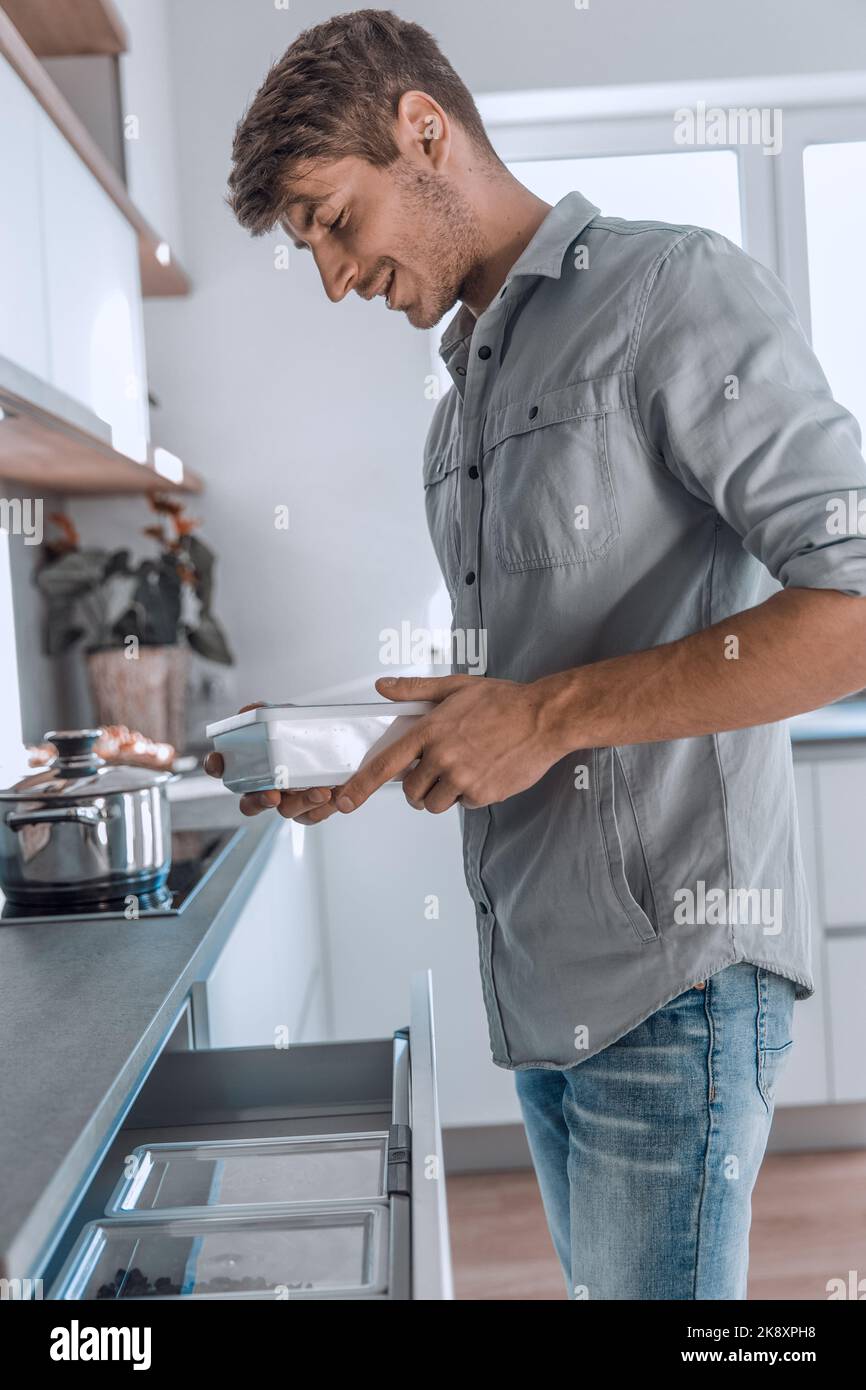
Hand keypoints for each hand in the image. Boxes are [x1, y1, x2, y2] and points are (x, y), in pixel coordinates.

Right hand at [203, 702, 337, 823]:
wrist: (341, 743)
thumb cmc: (303, 731)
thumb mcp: (282, 714)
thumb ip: (260, 711)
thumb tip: (247, 712)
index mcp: (250, 763)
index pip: (222, 767)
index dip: (215, 766)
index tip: (219, 761)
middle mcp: (264, 785)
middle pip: (250, 804)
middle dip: (259, 801)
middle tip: (273, 795)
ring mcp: (286, 799)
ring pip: (286, 811)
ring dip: (302, 802)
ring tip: (321, 791)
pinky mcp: (309, 808)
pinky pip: (311, 816)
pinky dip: (321, 809)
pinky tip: (333, 796)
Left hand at [332, 674, 560, 815]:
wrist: (544, 718)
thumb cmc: (504, 700)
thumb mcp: (456, 687)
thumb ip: (415, 689)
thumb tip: (383, 687)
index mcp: (431, 731)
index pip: (386, 764)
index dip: (361, 786)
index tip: (345, 801)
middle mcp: (443, 757)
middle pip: (411, 791)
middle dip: (418, 786)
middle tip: (435, 772)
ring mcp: (463, 778)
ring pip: (435, 803)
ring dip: (441, 794)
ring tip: (461, 772)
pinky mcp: (483, 794)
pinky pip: (464, 805)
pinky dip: (469, 795)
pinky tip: (484, 772)